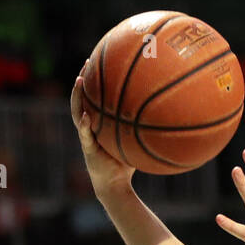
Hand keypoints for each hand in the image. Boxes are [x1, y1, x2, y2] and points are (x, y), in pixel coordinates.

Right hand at [70, 67, 134, 201]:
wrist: (116, 185)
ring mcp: (86, 136)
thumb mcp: (137, 141)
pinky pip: (84, 135)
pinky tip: (85, 116)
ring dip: (77, 96)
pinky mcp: (88, 149)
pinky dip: (84, 125)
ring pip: (76, 112)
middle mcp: (89, 126)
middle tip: (87, 62)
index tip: (99, 60)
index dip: (95, 80)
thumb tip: (168, 115)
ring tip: (80, 81)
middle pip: (82, 98)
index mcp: (99, 123)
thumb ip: (146, 129)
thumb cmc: (127, 162)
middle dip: (83, 79)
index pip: (94, 97)